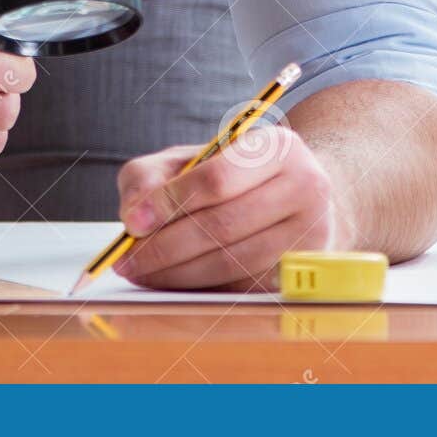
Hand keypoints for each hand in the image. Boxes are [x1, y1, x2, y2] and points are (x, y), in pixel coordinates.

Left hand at [113, 126, 336, 290]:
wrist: (296, 195)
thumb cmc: (232, 173)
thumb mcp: (190, 158)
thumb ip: (151, 176)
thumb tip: (133, 217)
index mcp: (278, 148)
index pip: (217, 179)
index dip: (170, 202)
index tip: (132, 223)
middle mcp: (304, 188)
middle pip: (222, 226)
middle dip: (165, 247)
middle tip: (127, 260)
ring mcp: (309, 234)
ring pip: (231, 263)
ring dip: (176, 274)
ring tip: (142, 273)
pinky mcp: (301, 274)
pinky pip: (240, 287)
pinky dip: (200, 288)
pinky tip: (172, 281)